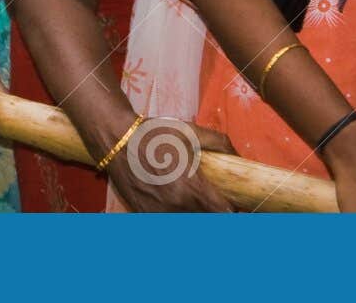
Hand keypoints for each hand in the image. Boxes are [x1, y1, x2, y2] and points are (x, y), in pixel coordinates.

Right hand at [107, 122, 233, 212]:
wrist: (117, 140)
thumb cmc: (155, 134)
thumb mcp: (190, 132)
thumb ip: (219, 142)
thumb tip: (239, 156)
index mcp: (191, 188)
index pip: (223, 213)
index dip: (231, 209)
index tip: (232, 203)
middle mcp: (176, 207)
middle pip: (206, 221)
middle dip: (212, 212)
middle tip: (211, 199)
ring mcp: (159, 214)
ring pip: (186, 224)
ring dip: (193, 215)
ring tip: (189, 200)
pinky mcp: (144, 215)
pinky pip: (167, 222)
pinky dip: (173, 215)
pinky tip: (171, 202)